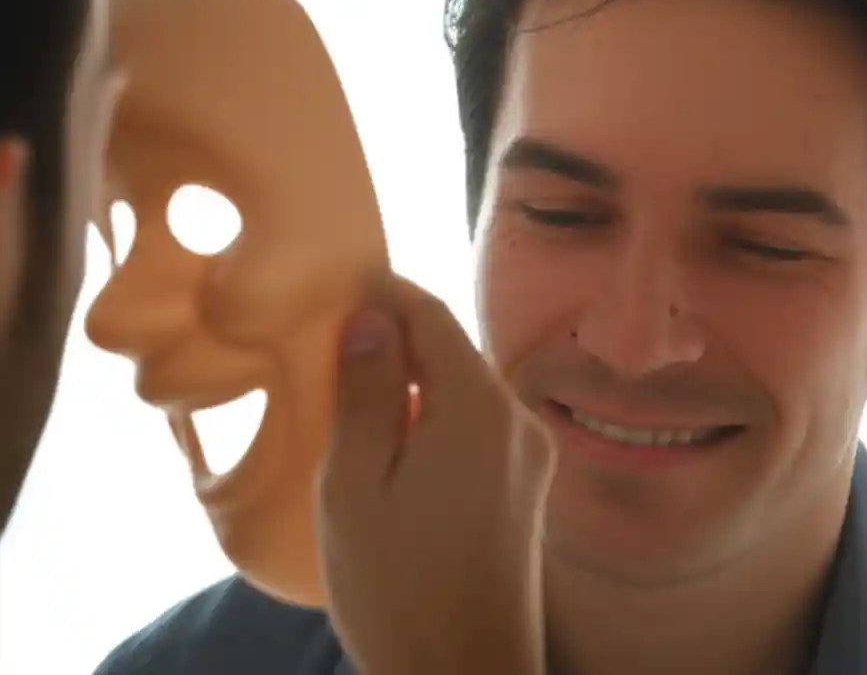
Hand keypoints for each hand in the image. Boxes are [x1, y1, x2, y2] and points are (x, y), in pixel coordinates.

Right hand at [317, 275, 555, 674]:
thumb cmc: (399, 588)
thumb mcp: (355, 485)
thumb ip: (363, 394)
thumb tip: (370, 319)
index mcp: (479, 407)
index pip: (431, 314)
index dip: (383, 292)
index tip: (334, 289)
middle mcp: (517, 421)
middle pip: (450, 351)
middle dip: (392, 342)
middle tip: (327, 351)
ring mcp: (529, 457)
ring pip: (462, 391)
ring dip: (410, 384)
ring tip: (348, 403)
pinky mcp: (527, 489)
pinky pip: (476, 429)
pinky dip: (433, 421)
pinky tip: (390, 450)